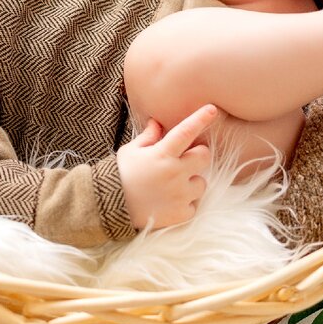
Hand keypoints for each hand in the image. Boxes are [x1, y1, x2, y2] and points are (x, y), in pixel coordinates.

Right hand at [116, 104, 217, 229]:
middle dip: (197, 155)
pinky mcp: (181, 214)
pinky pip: (194, 205)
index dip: (200, 118)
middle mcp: (175, 172)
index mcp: (162, 154)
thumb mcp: (130, 151)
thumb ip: (148, 137)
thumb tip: (157, 123)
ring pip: (201, 183)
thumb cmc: (120, 175)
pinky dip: (185, 204)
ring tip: (173, 187)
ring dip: (191, 182)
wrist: (110, 208)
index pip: (186, 131)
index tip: (212, 109)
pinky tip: (170, 202)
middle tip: (184, 160)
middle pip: (204, 156)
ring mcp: (180, 194)